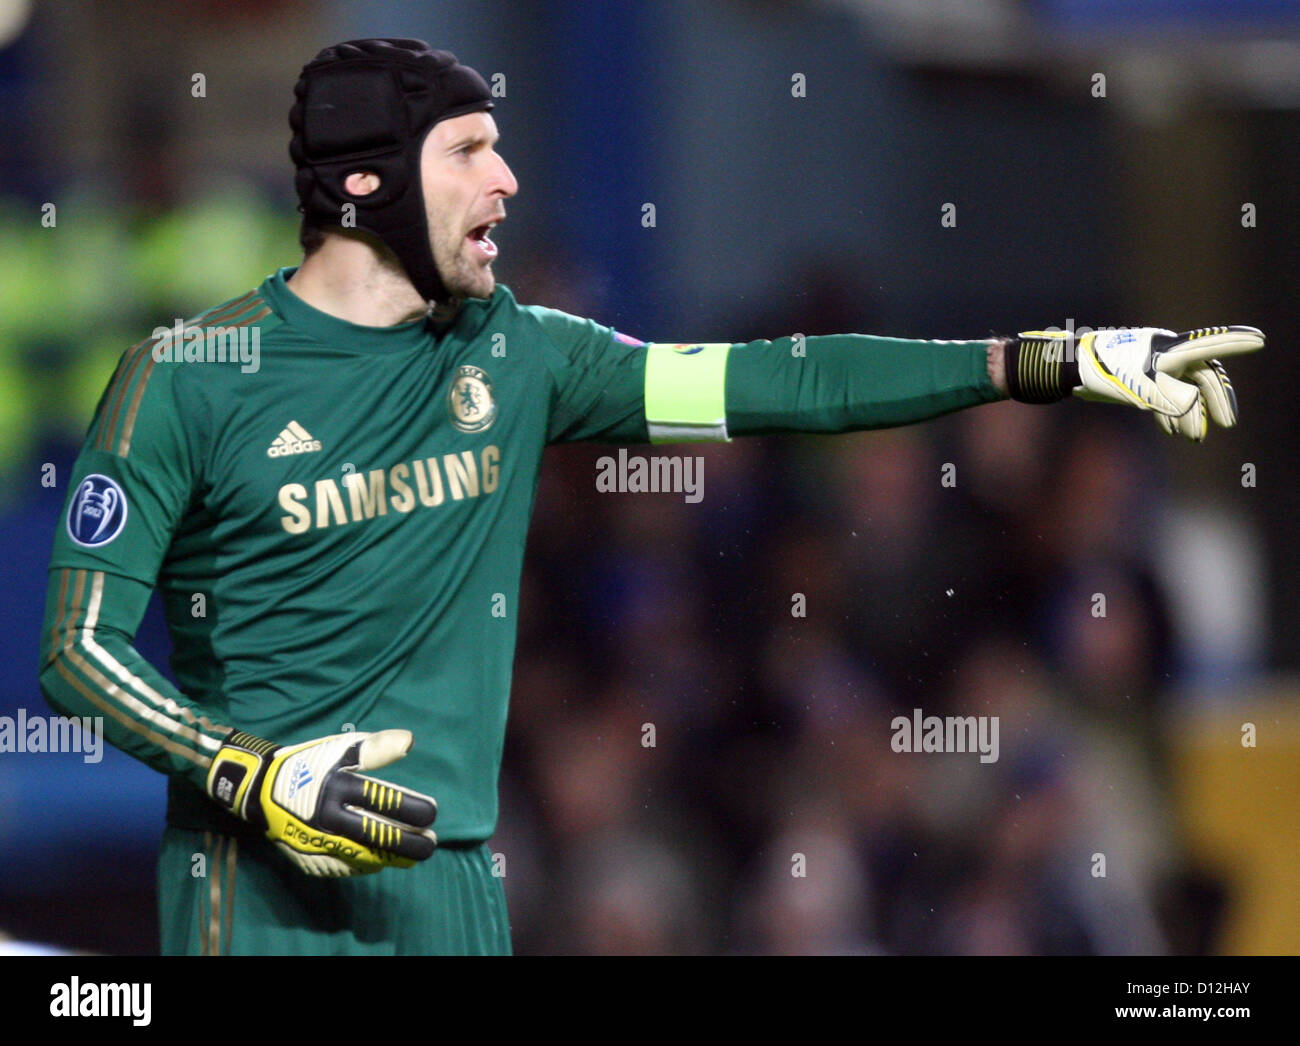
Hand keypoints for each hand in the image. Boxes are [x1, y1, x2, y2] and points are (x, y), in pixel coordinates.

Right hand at [206, 728, 437, 875]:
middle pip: (378, 837)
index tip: (432, 813)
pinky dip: (367, 864)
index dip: (412, 809)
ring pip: (365, 858)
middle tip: (431, 843)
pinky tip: (382, 859)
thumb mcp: (340, 748)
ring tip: (413, 854)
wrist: (260, 790)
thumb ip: (376, 748)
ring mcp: (318, 842)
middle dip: (410, 843)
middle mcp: (328, 818)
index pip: (384, 801)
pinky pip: (346, 868)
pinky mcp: (310, 860)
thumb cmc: (309, 764)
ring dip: (393, 858)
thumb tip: (410, 741)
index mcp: (337, 786)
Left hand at [1076, 326, 1263, 440]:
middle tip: (1227, 423)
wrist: (1070, 369)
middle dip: (1216, 400)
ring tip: (1192, 438)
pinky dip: (1170, 413)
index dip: (1234, 342)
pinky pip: (1165, 396)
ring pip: (1184, 389)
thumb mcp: (1135, 388)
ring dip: (1191, 414)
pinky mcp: (1141, 378)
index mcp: (1165, 350)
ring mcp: (1154, 366)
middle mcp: (1164, 354)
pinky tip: (1172, 432)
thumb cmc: (1100, 373)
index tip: (1259, 339)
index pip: (1206, 345)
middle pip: (1201, 375)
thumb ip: (1165, 397)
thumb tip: (1190, 408)